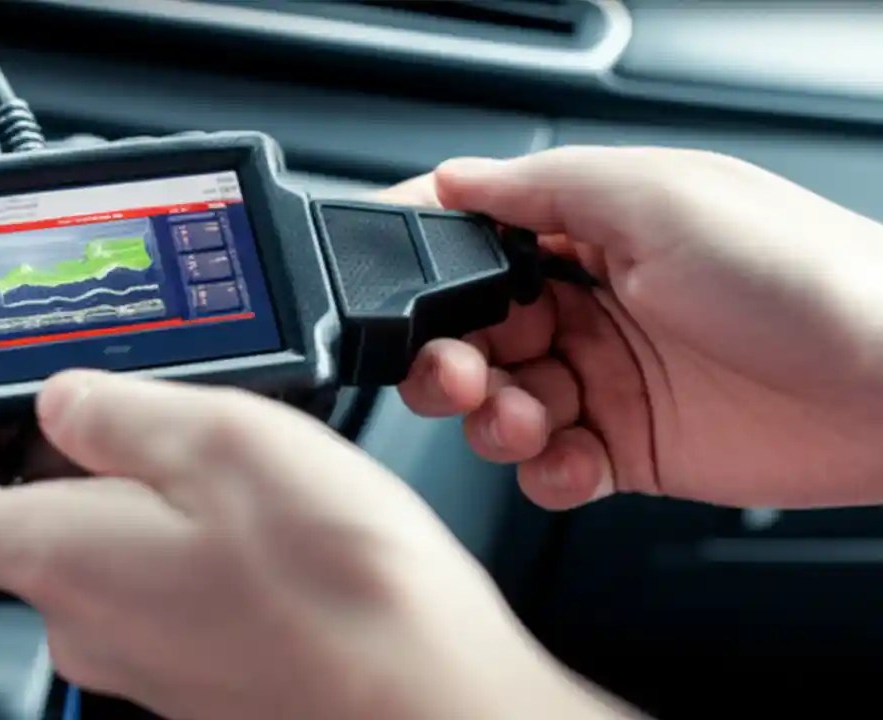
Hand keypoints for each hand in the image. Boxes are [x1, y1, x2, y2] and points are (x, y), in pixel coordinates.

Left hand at [0, 370, 624, 719]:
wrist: (431, 700)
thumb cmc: (341, 582)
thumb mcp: (222, 438)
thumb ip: (113, 410)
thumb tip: (58, 399)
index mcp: (64, 558)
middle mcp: (86, 626)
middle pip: (24, 529)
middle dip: (65, 460)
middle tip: (146, 408)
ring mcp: (143, 662)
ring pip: (103, 557)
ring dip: (140, 499)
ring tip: (228, 462)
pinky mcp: (198, 677)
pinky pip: (161, 594)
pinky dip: (186, 546)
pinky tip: (263, 527)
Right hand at [385, 146, 882, 509]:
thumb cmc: (803, 276)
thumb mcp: (659, 200)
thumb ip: (544, 188)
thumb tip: (453, 177)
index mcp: (591, 231)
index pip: (477, 241)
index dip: (428, 268)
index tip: (392, 294)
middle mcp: (591, 304)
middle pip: (471, 334)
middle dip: (447, 360)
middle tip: (459, 375)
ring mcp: (608, 380)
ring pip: (498, 407)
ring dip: (494, 421)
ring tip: (530, 420)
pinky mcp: (629, 449)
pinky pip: (551, 469)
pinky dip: (547, 473)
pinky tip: (577, 461)